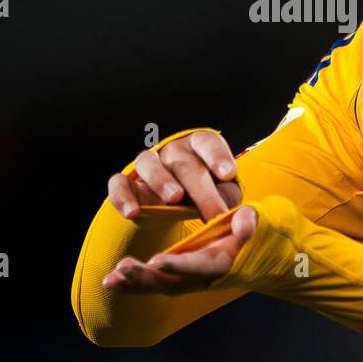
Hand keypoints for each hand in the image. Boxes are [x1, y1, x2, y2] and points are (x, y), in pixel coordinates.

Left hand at [102, 205, 257, 293]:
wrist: (255, 250)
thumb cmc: (253, 229)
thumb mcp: (257, 220)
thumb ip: (250, 220)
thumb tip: (245, 222)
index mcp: (223, 261)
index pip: (200, 266)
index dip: (180, 265)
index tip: (157, 261)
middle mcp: (204, 277)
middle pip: (174, 283)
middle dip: (147, 278)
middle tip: (123, 269)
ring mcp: (190, 280)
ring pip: (159, 286)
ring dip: (134, 284)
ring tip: (110, 280)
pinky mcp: (178, 278)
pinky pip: (153, 284)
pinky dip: (132, 284)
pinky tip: (111, 281)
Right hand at [108, 130, 241, 222]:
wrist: (176, 207)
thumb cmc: (206, 197)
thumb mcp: (223, 197)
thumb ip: (231, 203)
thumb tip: (243, 219)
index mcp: (198, 147)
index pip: (207, 142)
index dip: (217, 156)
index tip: (228, 174)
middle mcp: (171, 151)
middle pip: (184, 162)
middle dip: (200, 188)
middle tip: (213, 211)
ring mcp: (147, 165)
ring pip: (148, 163)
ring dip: (161, 180)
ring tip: (174, 198)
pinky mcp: (126, 182)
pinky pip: (118, 184)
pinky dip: (123, 197)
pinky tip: (133, 214)